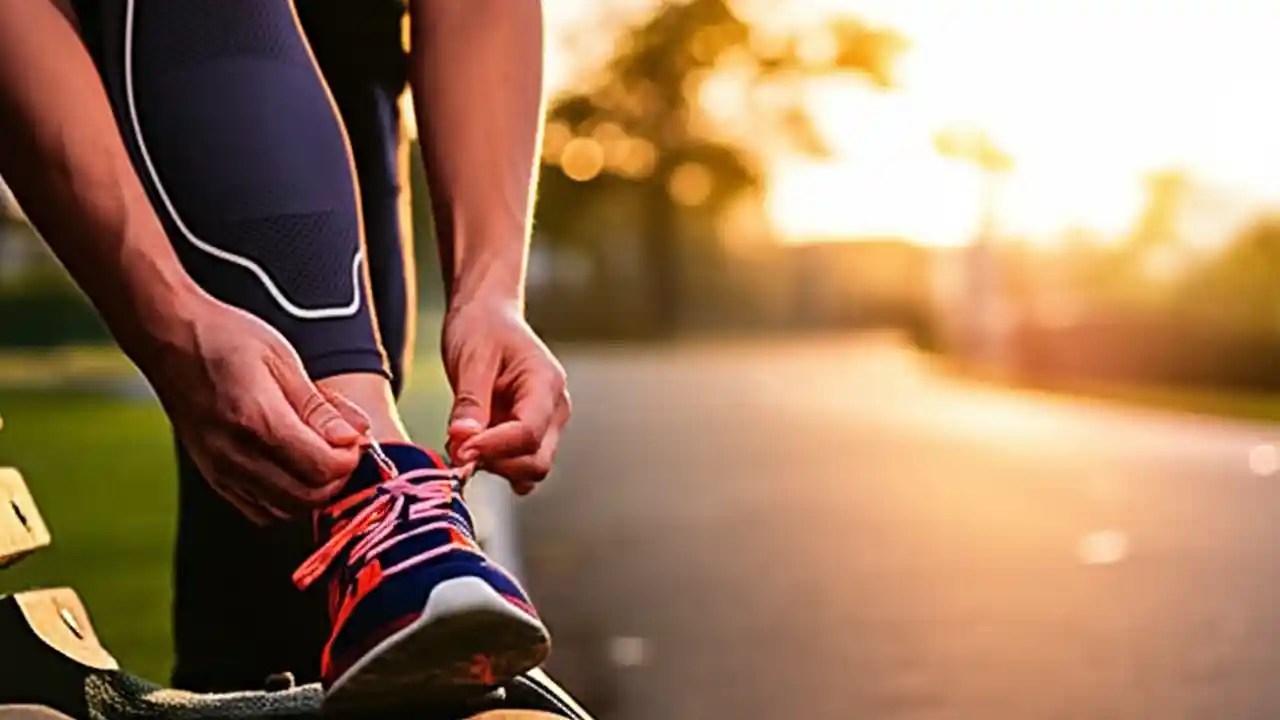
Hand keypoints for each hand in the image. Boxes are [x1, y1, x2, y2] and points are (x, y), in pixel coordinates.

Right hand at [140, 296, 370, 523]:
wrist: (169, 339)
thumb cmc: (226, 340)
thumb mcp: (283, 360)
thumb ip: (320, 407)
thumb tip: (355, 436)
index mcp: (258, 420)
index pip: (322, 468)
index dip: (349, 458)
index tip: (354, 438)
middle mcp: (236, 455)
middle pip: (307, 496)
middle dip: (336, 477)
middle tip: (341, 447)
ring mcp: (221, 470)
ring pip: (285, 510)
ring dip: (313, 491)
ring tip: (319, 456)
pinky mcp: (213, 476)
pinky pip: (259, 510)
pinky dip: (285, 500)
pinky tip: (292, 470)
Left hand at [442, 301, 570, 494]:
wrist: (488, 316)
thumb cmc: (482, 328)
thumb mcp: (470, 359)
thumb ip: (469, 403)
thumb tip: (462, 444)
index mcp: (546, 384)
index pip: (528, 433)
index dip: (492, 448)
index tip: (458, 449)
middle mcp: (555, 409)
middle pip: (536, 461)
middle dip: (496, 463)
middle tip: (458, 448)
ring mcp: (546, 425)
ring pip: (529, 470)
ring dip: (495, 467)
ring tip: (464, 442)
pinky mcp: (531, 435)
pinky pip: (520, 467)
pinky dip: (497, 466)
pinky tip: (474, 447)